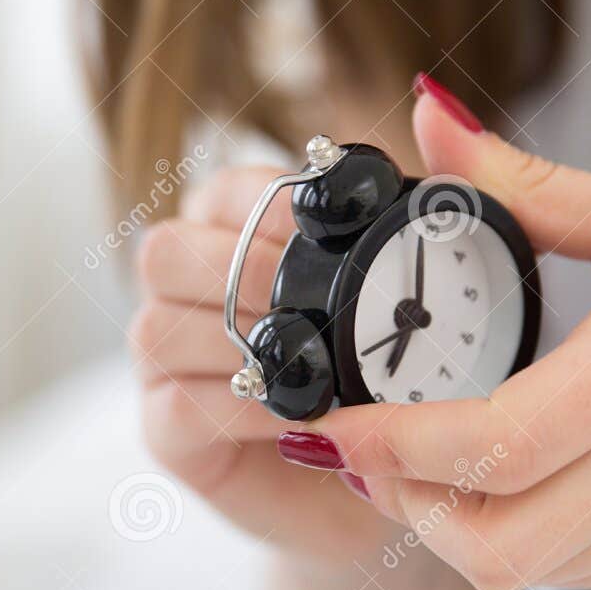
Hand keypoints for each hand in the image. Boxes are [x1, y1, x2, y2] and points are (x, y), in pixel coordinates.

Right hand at [129, 164, 385, 559]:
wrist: (397, 483)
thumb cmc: (401, 376)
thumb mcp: (417, 280)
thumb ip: (416, 201)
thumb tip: (434, 105)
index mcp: (237, 236)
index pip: (222, 193)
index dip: (268, 205)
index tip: (331, 229)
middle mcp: (189, 293)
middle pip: (164, 251)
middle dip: (242, 273)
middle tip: (314, 305)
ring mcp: (168, 365)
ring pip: (156, 329)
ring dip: (238, 345)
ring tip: (311, 365)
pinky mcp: (170, 436)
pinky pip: (177, 408)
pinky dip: (241, 408)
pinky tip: (299, 417)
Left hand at [295, 91, 590, 589]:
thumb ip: (538, 185)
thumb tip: (431, 118)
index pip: (494, 445)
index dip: (391, 447)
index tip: (331, 419)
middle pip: (493, 546)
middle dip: (404, 506)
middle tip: (368, 446)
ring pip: (527, 572)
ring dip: (451, 527)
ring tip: (422, 456)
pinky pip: (577, 572)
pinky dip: (516, 535)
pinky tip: (507, 476)